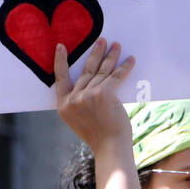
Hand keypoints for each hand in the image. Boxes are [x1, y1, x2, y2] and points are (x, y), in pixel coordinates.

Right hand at [53, 37, 135, 151]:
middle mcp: (73, 99)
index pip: (59, 78)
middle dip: (95, 54)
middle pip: (86, 71)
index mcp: (63, 106)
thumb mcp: (80, 120)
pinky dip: (124, 67)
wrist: (109, 147)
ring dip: (111, 57)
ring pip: (101, 71)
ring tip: (117, 46)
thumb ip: (80, 102)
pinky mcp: (103, 94)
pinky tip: (130, 60)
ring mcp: (87, 96)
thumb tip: (91, 84)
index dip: (60, 61)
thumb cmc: (99, 136)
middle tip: (102, 41)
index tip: (61, 47)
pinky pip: (115, 76)